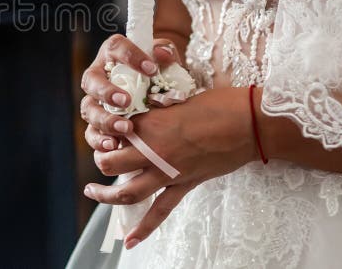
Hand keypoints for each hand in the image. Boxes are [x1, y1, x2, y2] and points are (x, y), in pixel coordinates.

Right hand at [80, 35, 173, 149]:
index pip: (116, 48)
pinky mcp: (96, 123)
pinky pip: (91, 133)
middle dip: (106, 92)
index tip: (151, 69)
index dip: (130, 56)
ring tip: (126, 129)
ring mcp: (95, 101)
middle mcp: (98, 75)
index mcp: (113, 53)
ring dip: (105, 120)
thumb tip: (163, 54)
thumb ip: (165, 53)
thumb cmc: (159, 72)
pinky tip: (114, 146)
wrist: (159, 94)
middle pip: (91, 80)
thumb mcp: (165, 60)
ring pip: (88, 109)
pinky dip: (100, 140)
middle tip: (126, 101)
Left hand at [83, 86, 257, 249]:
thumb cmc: (217, 103)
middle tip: (99, 158)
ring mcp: (168, 172)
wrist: (249, 123)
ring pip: (127, 191)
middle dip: (100, 161)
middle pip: (109, 162)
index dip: (104, 131)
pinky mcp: (185, 185)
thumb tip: (141, 112)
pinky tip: (130, 242)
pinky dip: (144, 228)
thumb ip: (155, 110)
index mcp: (148, 123)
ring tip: (92, 192)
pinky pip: (160, 211)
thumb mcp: (176, 98)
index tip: (104, 129)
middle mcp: (152, 150)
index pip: (110, 131)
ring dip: (105, 196)